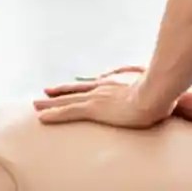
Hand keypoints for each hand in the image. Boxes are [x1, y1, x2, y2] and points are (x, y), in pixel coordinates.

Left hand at [33, 74, 173, 128]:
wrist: (156, 93)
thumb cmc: (156, 90)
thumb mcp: (140, 78)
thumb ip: (124, 74)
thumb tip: (109, 75)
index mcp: (110, 83)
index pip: (87, 85)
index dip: (74, 86)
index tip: (63, 86)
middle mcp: (99, 88)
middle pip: (73, 90)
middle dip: (57, 93)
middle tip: (42, 94)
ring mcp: (95, 98)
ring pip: (66, 101)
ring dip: (49, 103)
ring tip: (35, 105)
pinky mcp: (94, 109)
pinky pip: (68, 113)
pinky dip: (54, 115)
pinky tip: (42, 117)